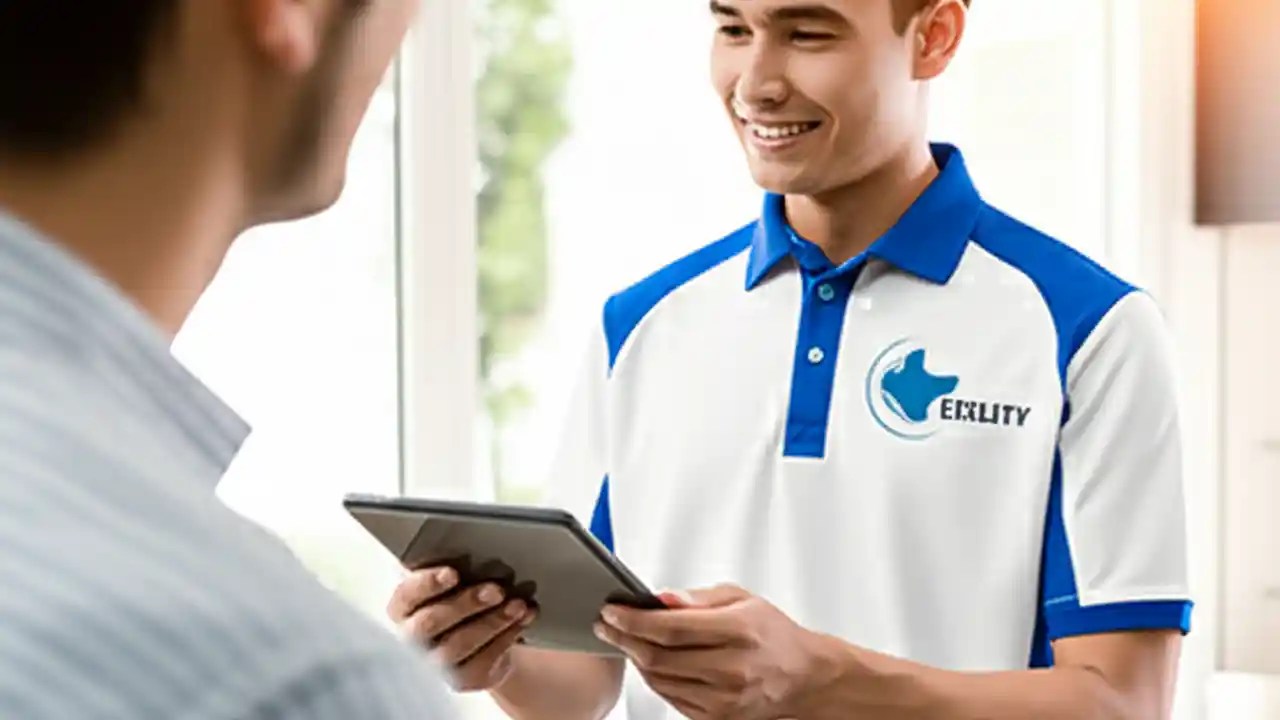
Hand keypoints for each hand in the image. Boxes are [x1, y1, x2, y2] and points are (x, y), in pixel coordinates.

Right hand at [387, 566, 536, 690]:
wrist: (481, 636)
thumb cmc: (461, 599)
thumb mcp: (452, 582)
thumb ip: (453, 571)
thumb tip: (476, 554)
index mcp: (403, 608)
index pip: (406, 595)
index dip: (428, 584)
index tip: (453, 573)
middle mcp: (411, 639)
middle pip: (432, 622)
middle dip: (466, 603)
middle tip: (496, 590)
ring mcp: (434, 663)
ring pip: (459, 644)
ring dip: (493, 622)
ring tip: (517, 605)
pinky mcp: (461, 680)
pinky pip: (482, 661)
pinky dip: (507, 637)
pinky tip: (522, 620)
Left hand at [593, 585, 830, 719]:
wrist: (803, 676)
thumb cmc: (772, 633)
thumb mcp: (741, 598)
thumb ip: (698, 597)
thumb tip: (662, 598)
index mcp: (739, 631)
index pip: (671, 627)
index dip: (633, 619)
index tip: (613, 610)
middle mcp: (732, 669)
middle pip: (658, 657)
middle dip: (625, 639)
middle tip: (607, 624)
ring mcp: (723, 700)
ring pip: (659, 680)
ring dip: (636, 658)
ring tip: (628, 639)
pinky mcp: (716, 718)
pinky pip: (670, 697)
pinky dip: (654, 678)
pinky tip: (651, 661)